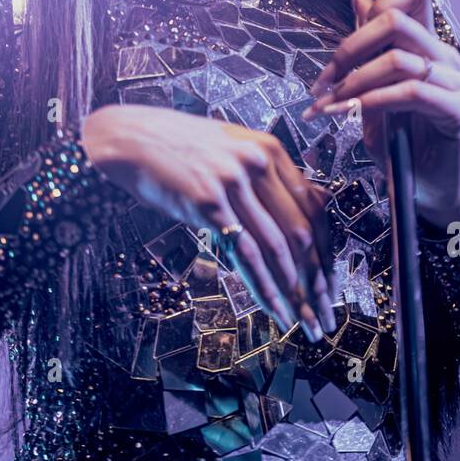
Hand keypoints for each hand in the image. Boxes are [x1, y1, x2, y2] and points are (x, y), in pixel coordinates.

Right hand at [81, 104, 337, 339]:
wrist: (129, 138)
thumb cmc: (178, 147)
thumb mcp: (229, 151)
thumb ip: (262, 176)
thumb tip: (294, 212)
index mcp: (269, 150)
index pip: (313, 207)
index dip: (325, 249)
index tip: (330, 281)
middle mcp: (257, 163)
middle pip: (301, 231)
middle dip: (317, 279)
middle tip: (326, 313)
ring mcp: (233, 182)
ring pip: (276, 248)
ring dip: (295, 292)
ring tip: (305, 322)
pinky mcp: (208, 202)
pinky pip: (245, 254)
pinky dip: (264, 287)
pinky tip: (274, 310)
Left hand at [301, 0, 459, 229]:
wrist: (423, 192)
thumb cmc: (398, 141)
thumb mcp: (370, 86)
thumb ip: (366, 39)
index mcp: (426, 45)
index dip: (374, 3)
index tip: (339, 49)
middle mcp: (444, 57)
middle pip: (397, 21)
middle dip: (350, 48)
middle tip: (325, 81)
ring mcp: (455, 82)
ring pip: (399, 59)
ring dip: (355, 82)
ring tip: (330, 106)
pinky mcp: (459, 110)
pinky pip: (411, 92)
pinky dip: (374, 101)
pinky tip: (353, 114)